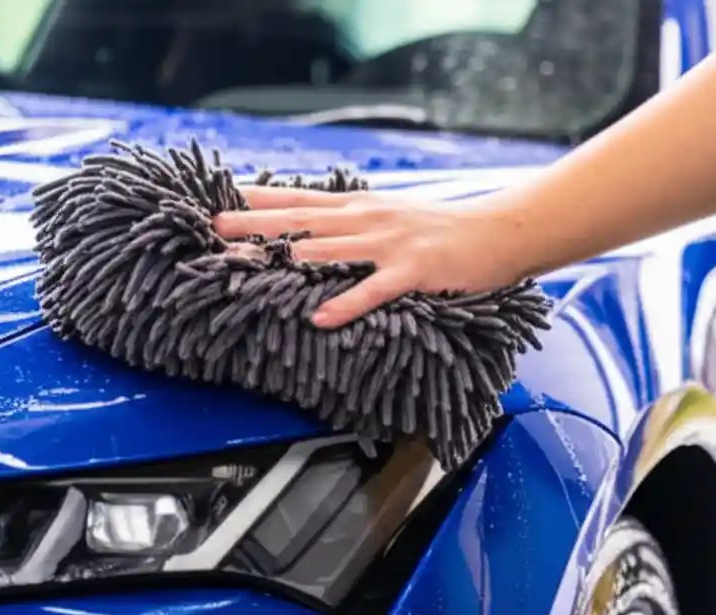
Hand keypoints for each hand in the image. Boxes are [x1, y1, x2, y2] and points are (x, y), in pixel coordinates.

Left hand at [212, 187, 529, 327]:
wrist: (498, 231)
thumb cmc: (447, 228)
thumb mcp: (395, 215)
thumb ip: (358, 222)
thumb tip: (320, 229)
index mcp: (362, 207)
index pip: (300, 197)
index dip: (259, 198)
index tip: (220, 197)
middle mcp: (369, 219)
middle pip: (303, 219)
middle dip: (257, 223)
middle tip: (216, 227)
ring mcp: (390, 244)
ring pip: (331, 247)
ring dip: (290, 255)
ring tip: (253, 263)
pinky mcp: (413, 270)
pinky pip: (373, 289)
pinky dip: (345, 303)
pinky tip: (320, 316)